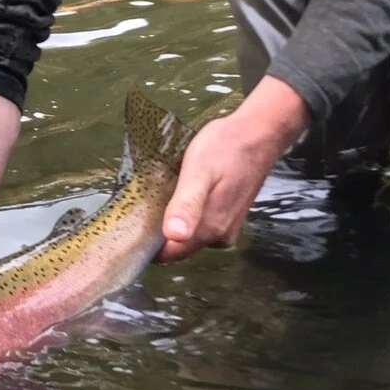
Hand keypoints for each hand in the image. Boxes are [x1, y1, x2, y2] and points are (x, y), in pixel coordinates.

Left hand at [158, 77, 309, 263]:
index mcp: (210, 230)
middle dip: (159, 233)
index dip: (148, 245)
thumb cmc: (224, 148)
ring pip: (189, 236)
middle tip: (144, 204)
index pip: (169, 255)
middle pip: (179, 248)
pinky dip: (188, 215)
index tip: (132, 226)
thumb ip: (187, 205)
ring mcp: (227, 228)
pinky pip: (201, 225)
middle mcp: (220, 237)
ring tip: (161, 196)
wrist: (258, 134)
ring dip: (172, 222)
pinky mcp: (230, 217)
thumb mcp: (199, 172)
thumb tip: (175, 236)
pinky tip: (182, 194)